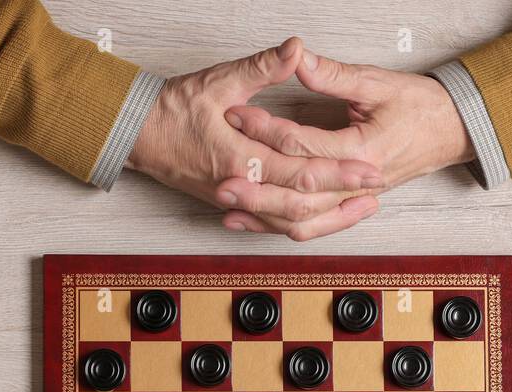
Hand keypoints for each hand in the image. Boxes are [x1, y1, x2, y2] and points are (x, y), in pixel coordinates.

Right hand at [127, 38, 383, 240]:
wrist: (136, 136)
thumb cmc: (171, 109)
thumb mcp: (218, 81)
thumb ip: (261, 68)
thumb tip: (295, 49)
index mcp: (240, 159)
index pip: (300, 170)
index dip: (338, 171)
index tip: (369, 167)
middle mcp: (240, 187)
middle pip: (301, 202)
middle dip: (341, 198)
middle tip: (375, 191)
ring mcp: (235, 199)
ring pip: (288, 220)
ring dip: (326, 216)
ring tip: (359, 208)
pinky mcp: (232, 202)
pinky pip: (270, 221)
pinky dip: (299, 222)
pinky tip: (320, 218)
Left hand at [218, 50, 474, 233]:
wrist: (451, 131)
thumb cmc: (419, 106)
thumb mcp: (377, 82)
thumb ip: (333, 76)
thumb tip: (297, 58)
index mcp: (362, 151)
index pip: (303, 144)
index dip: (265, 129)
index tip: (235, 113)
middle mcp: (357, 183)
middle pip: (296, 194)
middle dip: (255, 189)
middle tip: (219, 180)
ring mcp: (353, 199)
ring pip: (302, 220)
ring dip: (263, 217)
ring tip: (227, 209)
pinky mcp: (349, 206)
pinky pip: (312, 227)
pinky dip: (280, 228)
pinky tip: (252, 223)